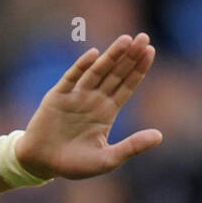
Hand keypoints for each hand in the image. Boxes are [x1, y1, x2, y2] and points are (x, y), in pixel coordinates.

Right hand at [15, 33, 162, 179]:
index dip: (138, 69)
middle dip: (129, 56)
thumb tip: (160, 136)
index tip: (150, 51)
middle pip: (115, 74)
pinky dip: (81, 66)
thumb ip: (132, 146)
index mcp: (106, 112)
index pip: (126, 86)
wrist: (41, 164)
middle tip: (144, 37)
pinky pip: (71, 78)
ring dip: (111, 56)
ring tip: (126, 40)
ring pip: (97, 71)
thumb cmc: (74, 165)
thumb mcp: (107, 159)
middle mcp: (93, 100)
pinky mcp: (57, 96)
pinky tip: (94, 55)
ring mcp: (75, 96)